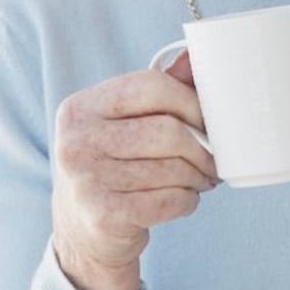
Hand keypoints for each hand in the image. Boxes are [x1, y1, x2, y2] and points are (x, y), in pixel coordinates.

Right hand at [50, 51, 218, 289]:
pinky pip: (169, 200)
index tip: (206, 120)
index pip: (151, 85)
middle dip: (202, 148)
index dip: (190, 101)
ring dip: (198, 177)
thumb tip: (192, 56)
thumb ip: (155, 91)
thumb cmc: (110, 168)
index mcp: (80, 107)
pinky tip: (184, 200)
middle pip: (168, 131)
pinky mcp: (103, 215)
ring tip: (200, 179)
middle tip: (213, 159)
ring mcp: (86, 179)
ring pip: (173, 168)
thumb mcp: (121, 124)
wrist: (81, 233)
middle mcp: (76, 140)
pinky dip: (187, 200)